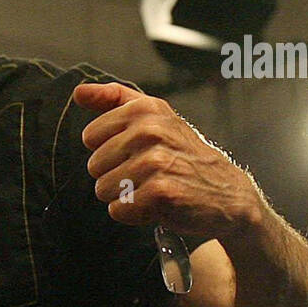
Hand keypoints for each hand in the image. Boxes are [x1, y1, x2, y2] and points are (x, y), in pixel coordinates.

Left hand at [73, 81, 262, 238]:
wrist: (228, 194)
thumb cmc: (184, 156)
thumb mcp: (155, 117)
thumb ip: (114, 100)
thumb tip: (79, 92)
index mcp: (145, 109)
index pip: (91, 136)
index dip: (110, 151)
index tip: (135, 152)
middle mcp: (150, 131)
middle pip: (94, 165)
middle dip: (116, 176)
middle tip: (148, 175)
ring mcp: (156, 161)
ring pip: (103, 189)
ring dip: (125, 196)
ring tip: (153, 189)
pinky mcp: (161, 192)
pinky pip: (118, 209)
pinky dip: (134, 214)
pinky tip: (158, 205)